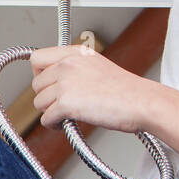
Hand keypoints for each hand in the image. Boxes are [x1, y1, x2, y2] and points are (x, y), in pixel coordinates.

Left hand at [30, 45, 150, 133]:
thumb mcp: (98, 67)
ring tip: (66, 116)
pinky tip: (65, 125)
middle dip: (46, 97)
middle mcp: (68, 64)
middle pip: (36, 84)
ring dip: (50, 112)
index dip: (40, 74)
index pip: (37, 58)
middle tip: (61, 105)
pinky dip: (53, 125)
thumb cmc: (128, 91)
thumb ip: (75, 69)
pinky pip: (46, 119)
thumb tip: (56, 83)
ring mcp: (66, 83)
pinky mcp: (66, 103)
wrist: (142, 102)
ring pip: (39, 103)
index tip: (48, 85)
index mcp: (75, 53)